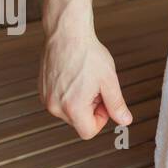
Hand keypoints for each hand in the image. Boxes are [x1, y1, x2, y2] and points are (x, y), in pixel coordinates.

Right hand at [39, 22, 132, 139]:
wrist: (67, 34)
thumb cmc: (88, 54)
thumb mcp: (109, 81)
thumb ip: (116, 104)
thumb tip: (125, 120)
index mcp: (72, 108)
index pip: (88, 132)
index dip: (101, 119)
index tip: (104, 101)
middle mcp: (54, 107)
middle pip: (79, 121)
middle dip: (91, 107)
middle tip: (96, 85)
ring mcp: (46, 98)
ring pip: (68, 111)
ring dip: (80, 100)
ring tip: (85, 78)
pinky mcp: (41, 90)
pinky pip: (58, 100)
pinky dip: (69, 93)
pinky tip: (75, 75)